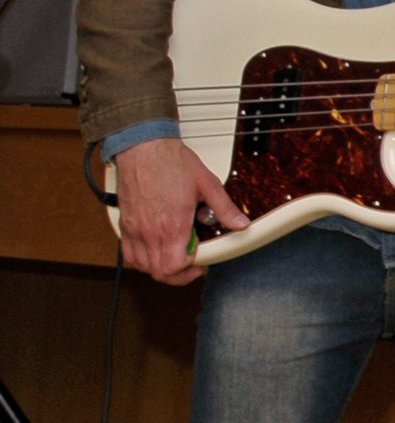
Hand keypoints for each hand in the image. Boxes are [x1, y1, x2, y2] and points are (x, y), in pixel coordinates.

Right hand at [111, 136, 248, 284]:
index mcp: (172, 225)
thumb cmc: (172, 162)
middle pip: (159, 273)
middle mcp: (150, 232)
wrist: (144, 148)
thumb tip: (241, 224)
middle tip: (192, 263)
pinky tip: (156, 249)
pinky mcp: (125, 226)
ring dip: (160, 268)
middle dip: (178, 274)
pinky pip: (128, 255)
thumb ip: (225, 208)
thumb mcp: (208, 183)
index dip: (191, 271)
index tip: (201, 262)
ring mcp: (134, 230)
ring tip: (176, 255)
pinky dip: (142, 260)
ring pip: (142, 267)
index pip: (176, 267)